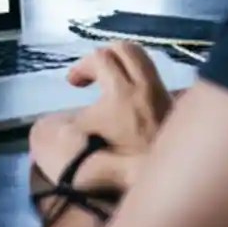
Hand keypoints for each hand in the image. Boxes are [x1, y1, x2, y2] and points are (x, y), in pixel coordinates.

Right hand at [29, 42, 172, 192]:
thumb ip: (67, 128)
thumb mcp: (84, 145)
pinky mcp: (171, 101)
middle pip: (124, 49)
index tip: (73, 84)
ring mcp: (160, 91)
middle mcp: (144, 85)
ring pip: (141, 57)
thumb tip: (57, 123)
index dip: (81, 67)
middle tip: (91, 74)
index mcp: (120, 93)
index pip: (99, 58)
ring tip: (109, 79)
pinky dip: (137, 73)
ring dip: (121, 63)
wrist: (166, 177)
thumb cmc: (121, 161)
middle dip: (102, 56)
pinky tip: (128, 93)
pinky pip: (152, 72)